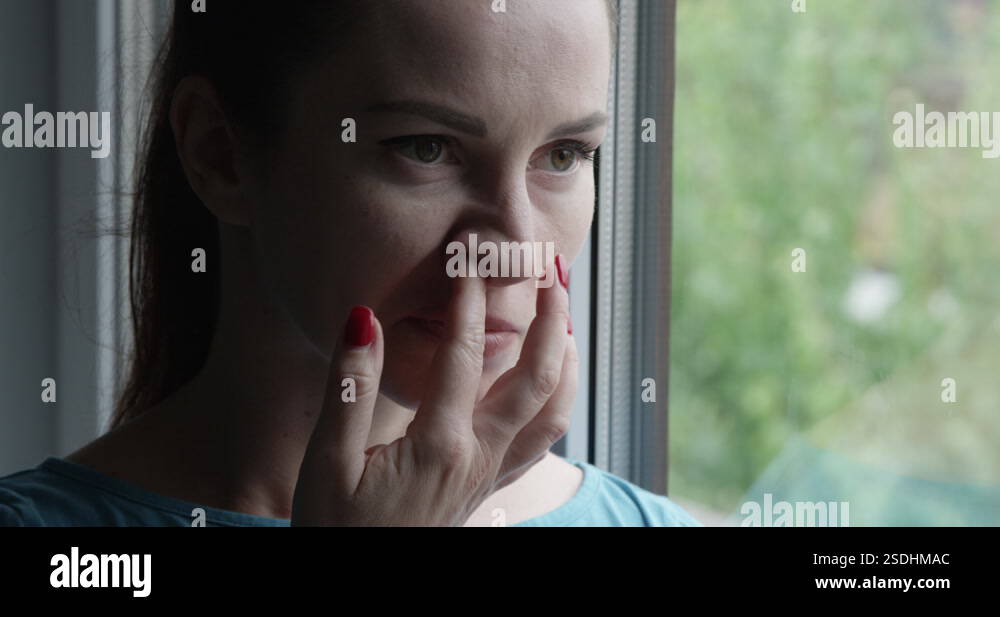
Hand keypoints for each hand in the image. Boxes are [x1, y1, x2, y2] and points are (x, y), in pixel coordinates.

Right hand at [290, 261, 577, 525]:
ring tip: (565, 313)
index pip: (464, 355)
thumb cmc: (336, 527)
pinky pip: (542, 438)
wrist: (351, 584)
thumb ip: (349, 388)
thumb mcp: (328, 460)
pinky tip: (552, 375)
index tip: (470, 253)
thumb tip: (362, 319)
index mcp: (438, 445)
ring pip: (553, 409)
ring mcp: (490, 473)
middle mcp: (478, 456)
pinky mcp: (488, 484)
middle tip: (551, 266)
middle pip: (536, 376)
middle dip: (550, 316)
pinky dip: (557, 398)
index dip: (468, 299)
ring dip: (565, 356)